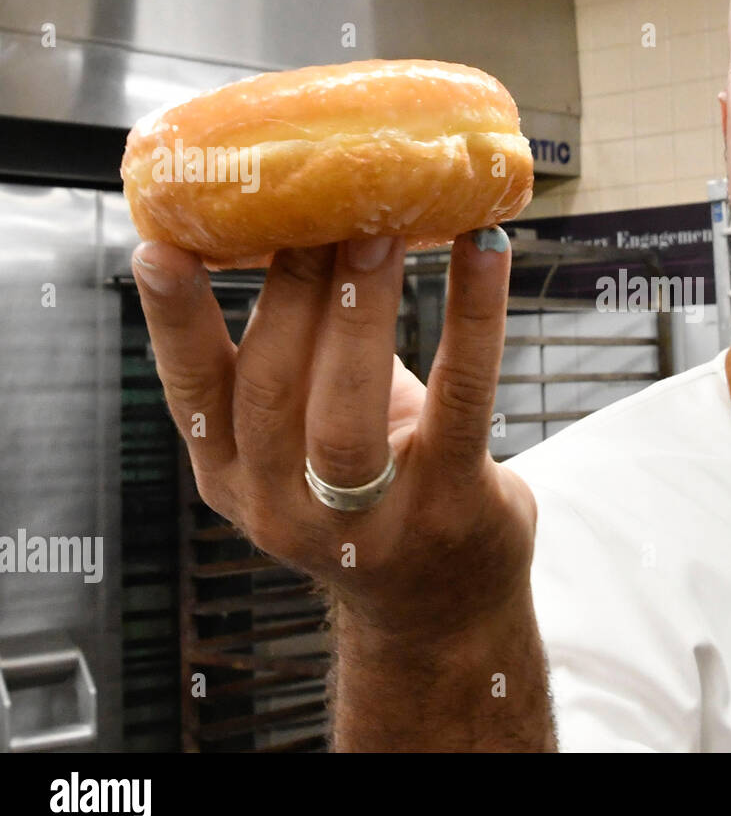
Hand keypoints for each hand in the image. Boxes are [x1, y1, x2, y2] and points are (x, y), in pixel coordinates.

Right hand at [131, 228, 536, 637]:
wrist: (441, 607)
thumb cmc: (373, 495)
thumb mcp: (309, 439)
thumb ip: (296, 358)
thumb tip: (298, 228)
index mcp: (235, 476)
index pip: (192, 392)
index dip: (173, 320)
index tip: (161, 247)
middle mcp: (284, 507)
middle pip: (272, 387)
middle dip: (294, 288)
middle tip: (321, 208)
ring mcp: (367, 519)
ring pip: (345, 408)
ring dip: (361, 306)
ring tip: (380, 228)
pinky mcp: (449, 504)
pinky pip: (461, 397)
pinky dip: (473, 316)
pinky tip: (484, 250)